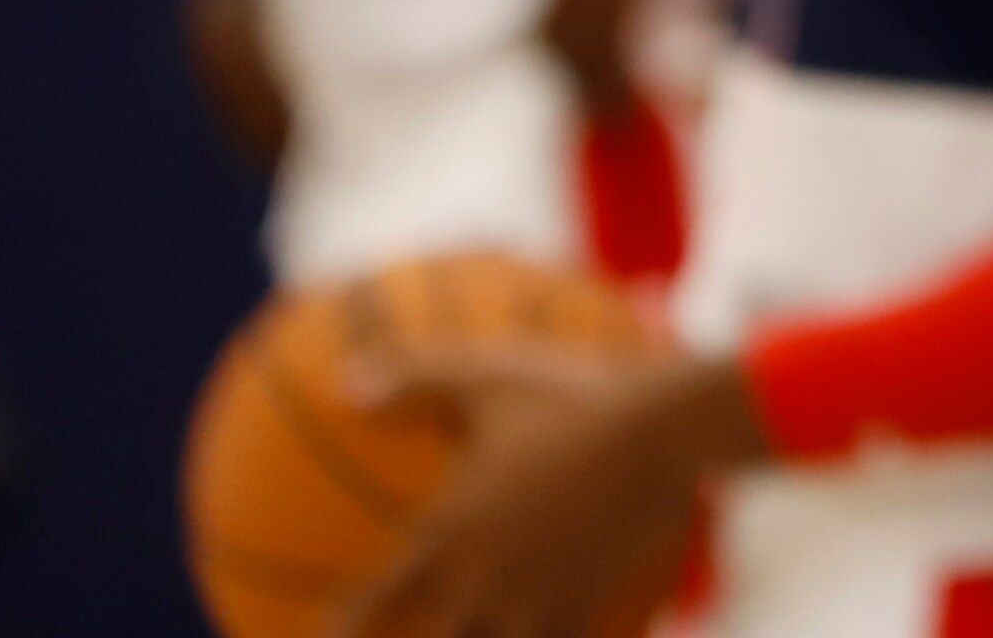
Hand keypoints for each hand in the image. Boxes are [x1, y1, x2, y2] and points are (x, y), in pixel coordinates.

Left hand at [336, 343, 748, 637]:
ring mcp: (534, 607)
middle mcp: (481, 586)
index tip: (327, 629)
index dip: (345, 625)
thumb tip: (347, 383)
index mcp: (446, 541)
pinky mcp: (585, 610)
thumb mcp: (489, 379)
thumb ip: (415, 383)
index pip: (376, 606)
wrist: (665, 433)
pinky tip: (565, 636)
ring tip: (484, 633)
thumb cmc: (571, 399)